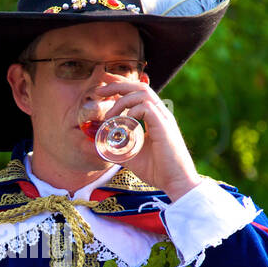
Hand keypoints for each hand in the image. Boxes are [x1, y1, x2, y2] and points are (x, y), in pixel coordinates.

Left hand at [95, 77, 200, 200]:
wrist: (176, 182)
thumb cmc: (157, 170)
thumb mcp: (129, 156)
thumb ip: (113, 148)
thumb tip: (92, 145)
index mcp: (154, 117)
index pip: (138, 93)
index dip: (120, 87)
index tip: (102, 90)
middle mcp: (160, 114)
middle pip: (140, 87)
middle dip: (118, 85)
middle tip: (99, 91)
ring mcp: (163, 118)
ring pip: (143, 93)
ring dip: (122, 101)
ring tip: (109, 117)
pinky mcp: (164, 126)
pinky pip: (147, 108)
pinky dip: (132, 112)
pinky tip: (124, 126)